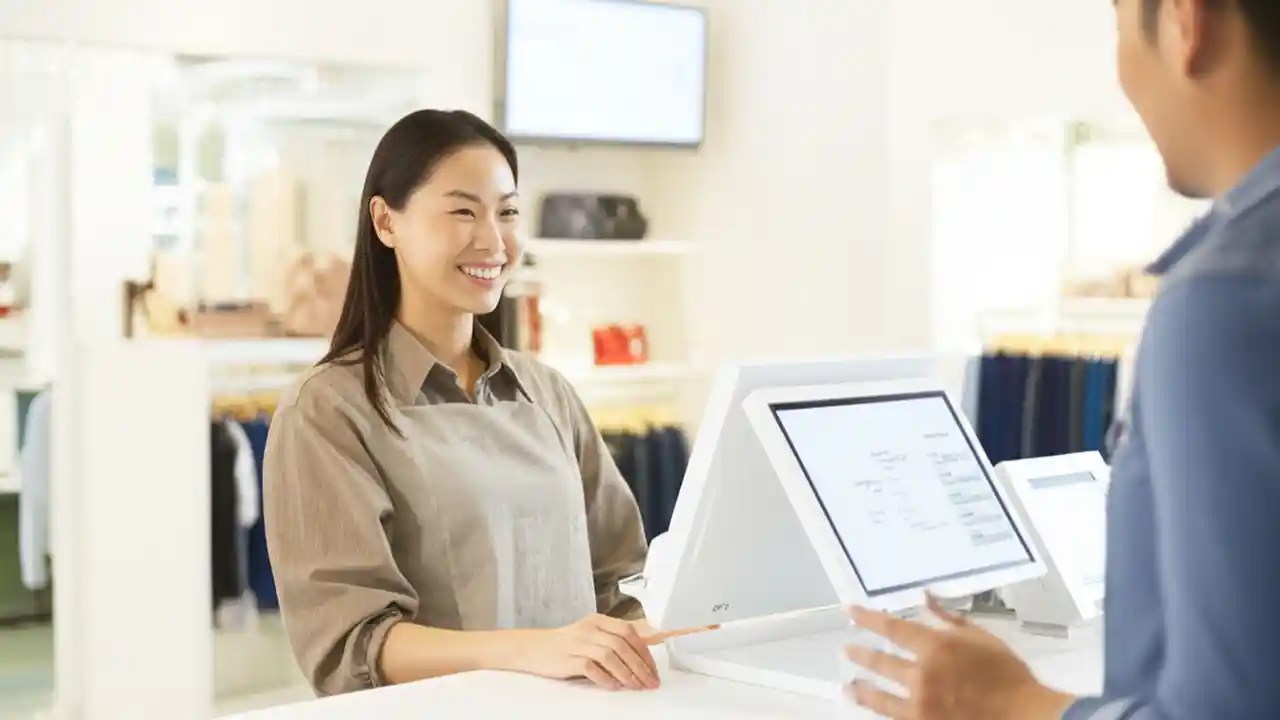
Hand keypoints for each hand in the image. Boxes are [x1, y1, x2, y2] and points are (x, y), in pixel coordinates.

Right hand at [511, 614, 659, 690]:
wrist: (534, 648)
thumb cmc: (567, 645)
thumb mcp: (592, 635)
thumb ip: (614, 640)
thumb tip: (643, 654)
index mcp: (598, 620)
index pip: (629, 632)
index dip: (644, 652)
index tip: (653, 669)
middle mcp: (589, 629)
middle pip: (622, 645)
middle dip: (640, 666)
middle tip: (650, 682)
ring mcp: (578, 643)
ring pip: (610, 656)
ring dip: (627, 673)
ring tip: (636, 687)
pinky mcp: (568, 659)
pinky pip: (591, 668)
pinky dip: (605, 678)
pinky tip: (613, 686)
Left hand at [844, 594, 1074, 719]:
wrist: (1023, 715)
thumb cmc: (1006, 673)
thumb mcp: (981, 637)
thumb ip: (949, 619)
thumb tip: (926, 598)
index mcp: (935, 647)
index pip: (892, 628)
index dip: (868, 618)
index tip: (850, 611)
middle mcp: (921, 675)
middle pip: (881, 663)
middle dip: (861, 655)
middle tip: (847, 649)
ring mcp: (920, 706)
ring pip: (880, 698)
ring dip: (862, 690)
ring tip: (849, 687)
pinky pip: (894, 718)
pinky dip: (882, 711)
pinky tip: (874, 708)